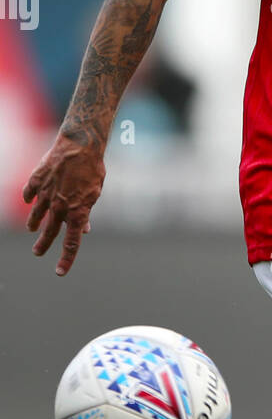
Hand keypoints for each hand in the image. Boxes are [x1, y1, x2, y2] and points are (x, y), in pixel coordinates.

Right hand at [23, 134, 105, 274]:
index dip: (66, 260)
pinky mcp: (36, 181)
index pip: (71, 243)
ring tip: (32, 229)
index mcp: (77, 213)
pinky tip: (30, 201)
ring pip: (37, 214)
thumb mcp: (94, 194)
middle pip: (50, 232)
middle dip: (43, 245)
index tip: (59, 272)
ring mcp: (46, 194)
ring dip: (34, 223)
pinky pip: (30, 194)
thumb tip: (84, 228)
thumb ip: (86, 212)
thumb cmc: (92, 170)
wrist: (79, 146)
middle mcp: (59, 208)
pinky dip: (30, 198)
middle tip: (37, 253)